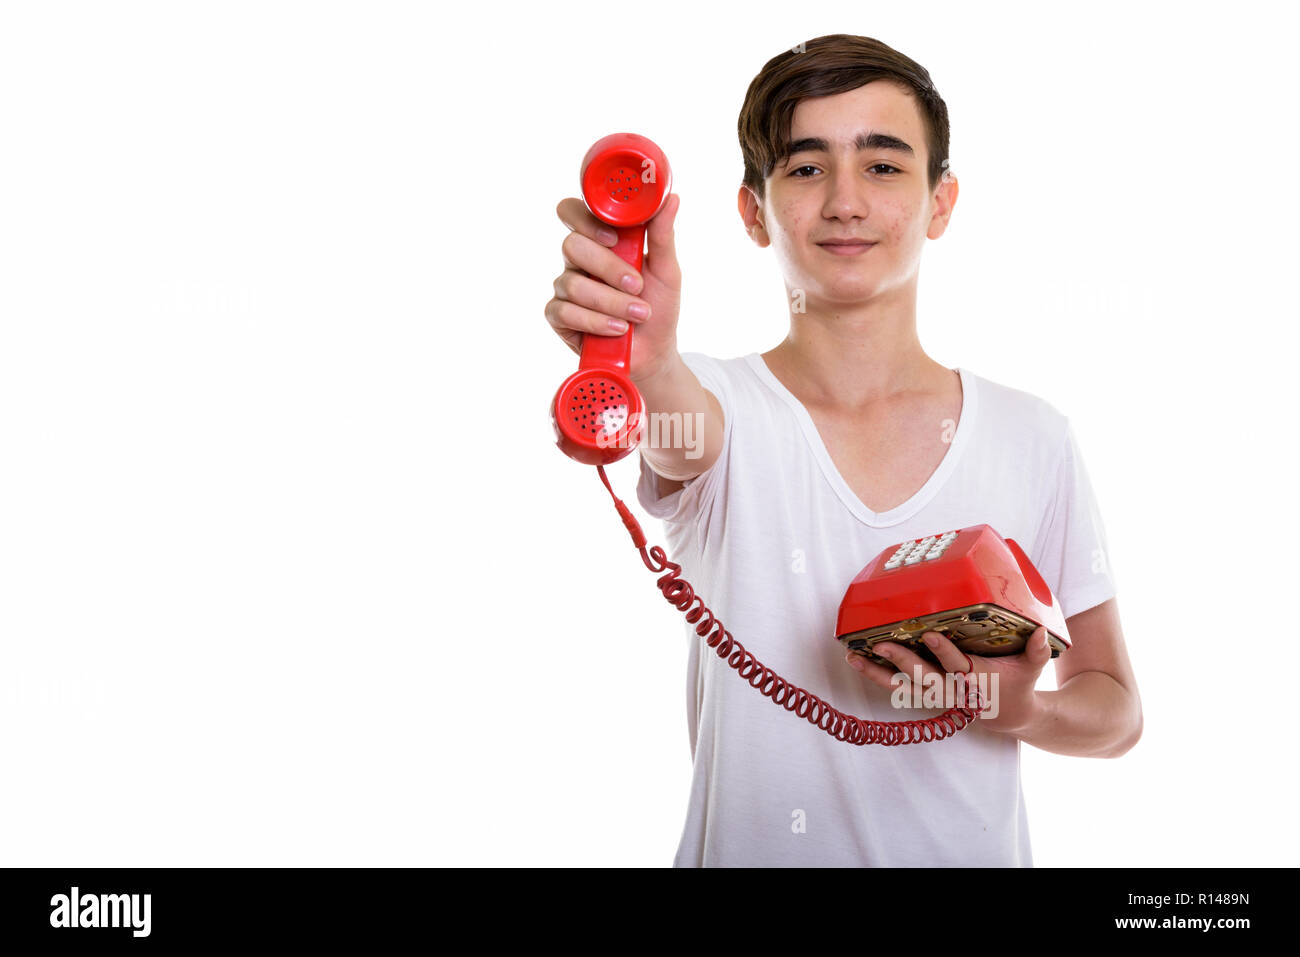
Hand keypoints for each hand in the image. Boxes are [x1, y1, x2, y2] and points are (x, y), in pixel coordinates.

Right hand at [545, 193, 682, 384]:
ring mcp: (566, 288)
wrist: (655, 351)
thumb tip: (671, 198)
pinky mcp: (558, 316)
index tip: (614, 238)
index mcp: (600, 241)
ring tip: (638, 315)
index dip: (586, 220)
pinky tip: (617, 329)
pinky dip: (595, 321)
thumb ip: (662, 234)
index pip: (574, 212)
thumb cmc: (658, 306)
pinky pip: (565, 311)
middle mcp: (578, 261)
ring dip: (611, 302)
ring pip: (572, 283)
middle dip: (608, 268)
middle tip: (637, 286)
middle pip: (572, 245)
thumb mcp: (666, 270)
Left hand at [845, 627, 1054, 736]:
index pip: (958, 666)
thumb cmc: (1017, 684)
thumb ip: (1036, 651)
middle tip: (881, 646)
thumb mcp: (1031, 669)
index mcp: (977, 681)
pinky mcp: (926, 695)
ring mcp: (936, 694)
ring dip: (877, 673)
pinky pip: (898, 687)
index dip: (944, 653)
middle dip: (902, 662)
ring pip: (903, 686)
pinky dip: (878, 676)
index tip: (930, 636)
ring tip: (853, 658)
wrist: (1010, 716)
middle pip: (924, 678)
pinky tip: (858, 662)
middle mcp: (952, 690)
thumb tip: (1040, 632)